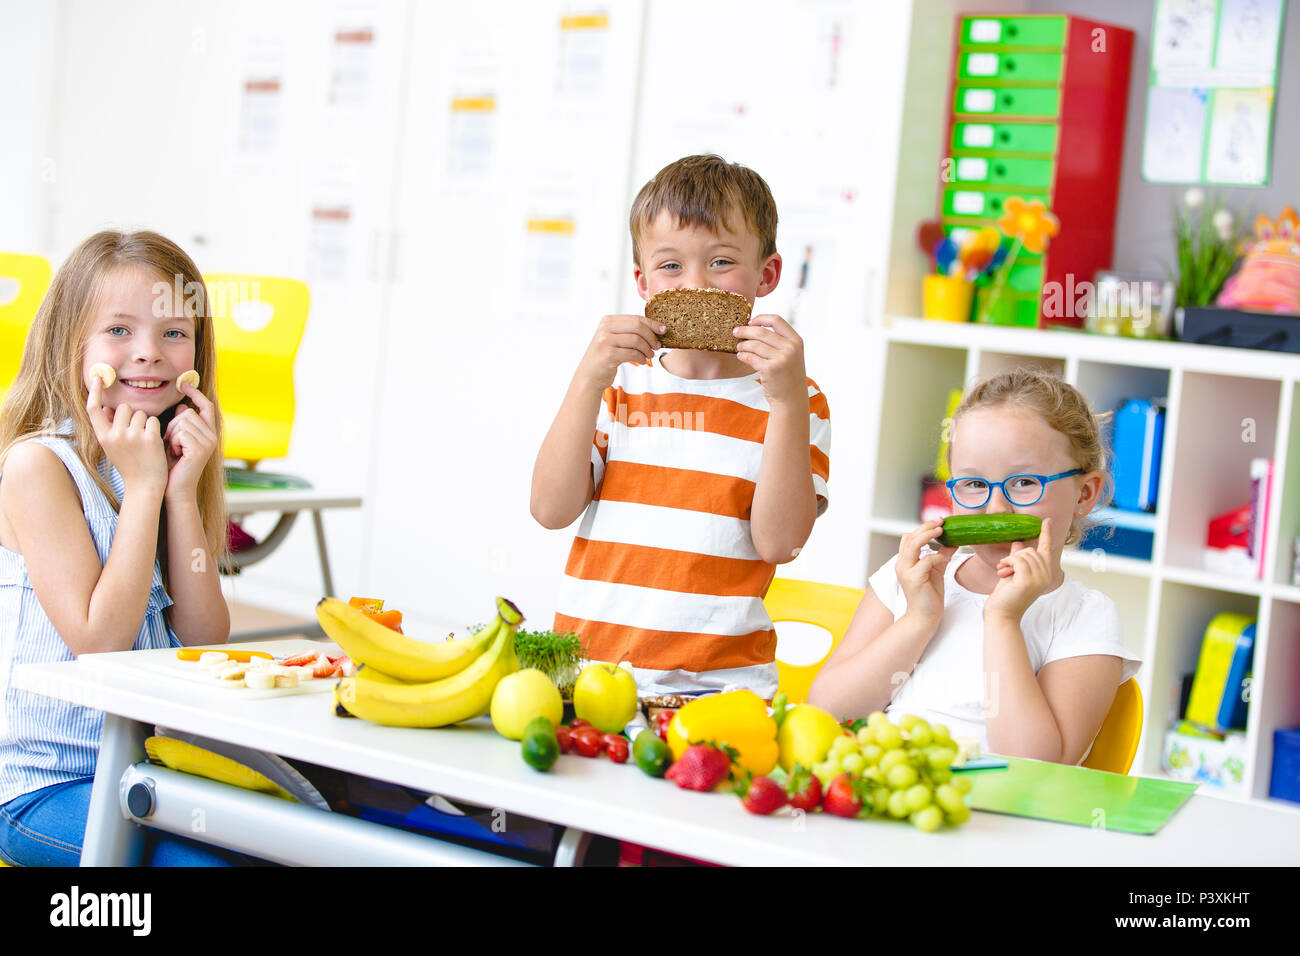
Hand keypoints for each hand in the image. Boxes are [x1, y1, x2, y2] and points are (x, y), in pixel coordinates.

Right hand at [86, 375, 166, 495]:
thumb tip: (108, 406)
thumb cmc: (130, 464)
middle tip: (135, 434)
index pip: (93, 409)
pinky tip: (154, 443)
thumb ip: (109, 427)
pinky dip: (156, 428)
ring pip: (140, 413)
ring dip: (145, 422)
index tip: (99, 378)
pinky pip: (153, 420)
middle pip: (123, 408)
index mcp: (103, 437)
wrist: (144, 486)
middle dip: (132, 415)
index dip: (95, 392)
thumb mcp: (113, 447)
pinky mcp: (149, 438)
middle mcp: (115, 435)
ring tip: (144, 441)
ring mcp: (132, 436)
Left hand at [163, 382, 219, 501]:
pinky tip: (175, 454)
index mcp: (209, 433)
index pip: (206, 406)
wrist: (174, 489)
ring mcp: (208, 443)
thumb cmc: (171, 466)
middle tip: (170, 443)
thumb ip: (180, 424)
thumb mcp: (175, 440)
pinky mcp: (200, 450)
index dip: (195, 394)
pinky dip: (172, 442)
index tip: (183, 384)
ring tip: (173, 450)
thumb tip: (181, 406)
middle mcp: (212, 436)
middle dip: (172, 425)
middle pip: (188, 413)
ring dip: (171, 435)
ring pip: (182, 422)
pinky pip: (181, 433)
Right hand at [577, 314, 663, 390]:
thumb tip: (657, 328)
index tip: (663, 330)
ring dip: (647, 349)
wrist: (589, 376)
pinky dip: (641, 358)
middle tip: (657, 346)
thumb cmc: (605, 357)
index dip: (652, 324)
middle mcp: (605, 328)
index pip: (636, 318)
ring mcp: (605, 341)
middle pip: (637, 326)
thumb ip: (629, 331)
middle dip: (651, 336)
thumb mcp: (614, 339)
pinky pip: (632, 353)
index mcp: (608, 320)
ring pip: (636, 340)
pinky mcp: (608, 354)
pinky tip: (642, 362)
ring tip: (650, 356)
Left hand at [733, 314, 805, 406]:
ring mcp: (781, 359)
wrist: (791, 399)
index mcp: (796, 341)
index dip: (760, 318)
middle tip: (736, 331)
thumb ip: (779, 342)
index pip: (776, 320)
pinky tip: (741, 356)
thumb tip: (754, 327)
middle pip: (761, 331)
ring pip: (754, 344)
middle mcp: (791, 348)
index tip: (750, 322)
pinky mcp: (770, 369)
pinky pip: (750, 357)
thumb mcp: (791, 355)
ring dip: (742, 345)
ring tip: (739, 347)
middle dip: (745, 330)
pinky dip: (743, 355)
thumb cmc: (788, 376)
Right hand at [895, 519, 954, 628]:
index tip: (938, 522)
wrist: (925, 617)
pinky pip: (926, 561)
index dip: (922, 528)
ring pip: (913, 544)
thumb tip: (952, 542)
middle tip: (941, 521)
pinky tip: (944, 559)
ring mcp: (906, 571)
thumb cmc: (929, 595)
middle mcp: (902, 564)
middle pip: (909, 537)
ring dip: (928, 535)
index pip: (908, 538)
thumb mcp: (937, 571)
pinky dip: (937, 557)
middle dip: (926, 527)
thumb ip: (941, 555)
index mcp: (905, 562)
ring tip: (941, 530)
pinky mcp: (914, 579)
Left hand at [986, 517, 1054, 622]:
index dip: (1046, 534)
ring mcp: (1039, 578)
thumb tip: (1019, 543)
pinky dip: (1007, 563)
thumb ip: (1018, 558)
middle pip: (1031, 550)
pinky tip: (1003, 573)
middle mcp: (1045, 575)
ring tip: (1003, 573)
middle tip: (1004, 569)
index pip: (1046, 549)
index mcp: (1044, 573)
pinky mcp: (1028, 581)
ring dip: (1009, 561)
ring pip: (1024, 554)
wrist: (1002, 614)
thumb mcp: (1013, 572)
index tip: (1047, 520)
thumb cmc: (1006, 595)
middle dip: (1014, 556)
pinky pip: (1018, 560)